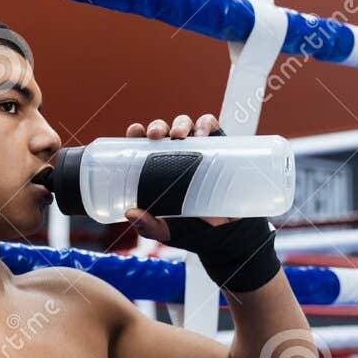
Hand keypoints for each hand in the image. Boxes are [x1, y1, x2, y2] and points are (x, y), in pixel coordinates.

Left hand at [122, 112, 230, 241]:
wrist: (226, 234)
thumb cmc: (193, 228)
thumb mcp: (166, 230)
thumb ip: (148, 226)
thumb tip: (131, 214)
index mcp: (158, 168)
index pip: (144, 144)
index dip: (137, 133)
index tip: (135, 131)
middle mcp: (177, 155)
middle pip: (164, 131)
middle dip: (158, 127)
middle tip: (156, 136)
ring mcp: (198, 149)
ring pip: (185, 125)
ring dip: (180, 124)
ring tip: (178, 136)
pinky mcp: (219, 147)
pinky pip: (211, 128)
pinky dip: (205, 124)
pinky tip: (201, 133)